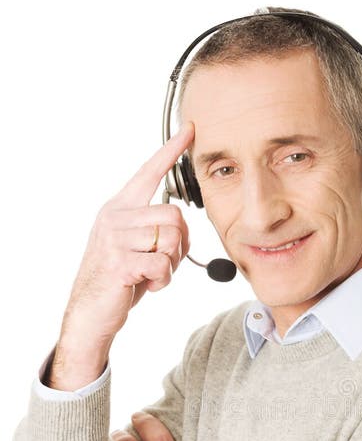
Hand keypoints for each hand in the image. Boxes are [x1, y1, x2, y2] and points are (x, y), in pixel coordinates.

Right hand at [60, 121, 195, 348]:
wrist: (91, 310)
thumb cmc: (119, 278)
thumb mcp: (134, 245)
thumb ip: (153, 228)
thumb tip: (181, 225)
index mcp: (120, 208)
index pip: (149, 172)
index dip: (171, 152)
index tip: (191, 130)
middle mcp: (115, 216)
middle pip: (174, 215)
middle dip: (180, 243)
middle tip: (165, 261)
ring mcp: (115, 238)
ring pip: (171, 239)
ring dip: (171, 264)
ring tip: (152, 273)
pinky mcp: (119, 262)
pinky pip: (162, 264)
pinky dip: (164, 280)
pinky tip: (149, 285)